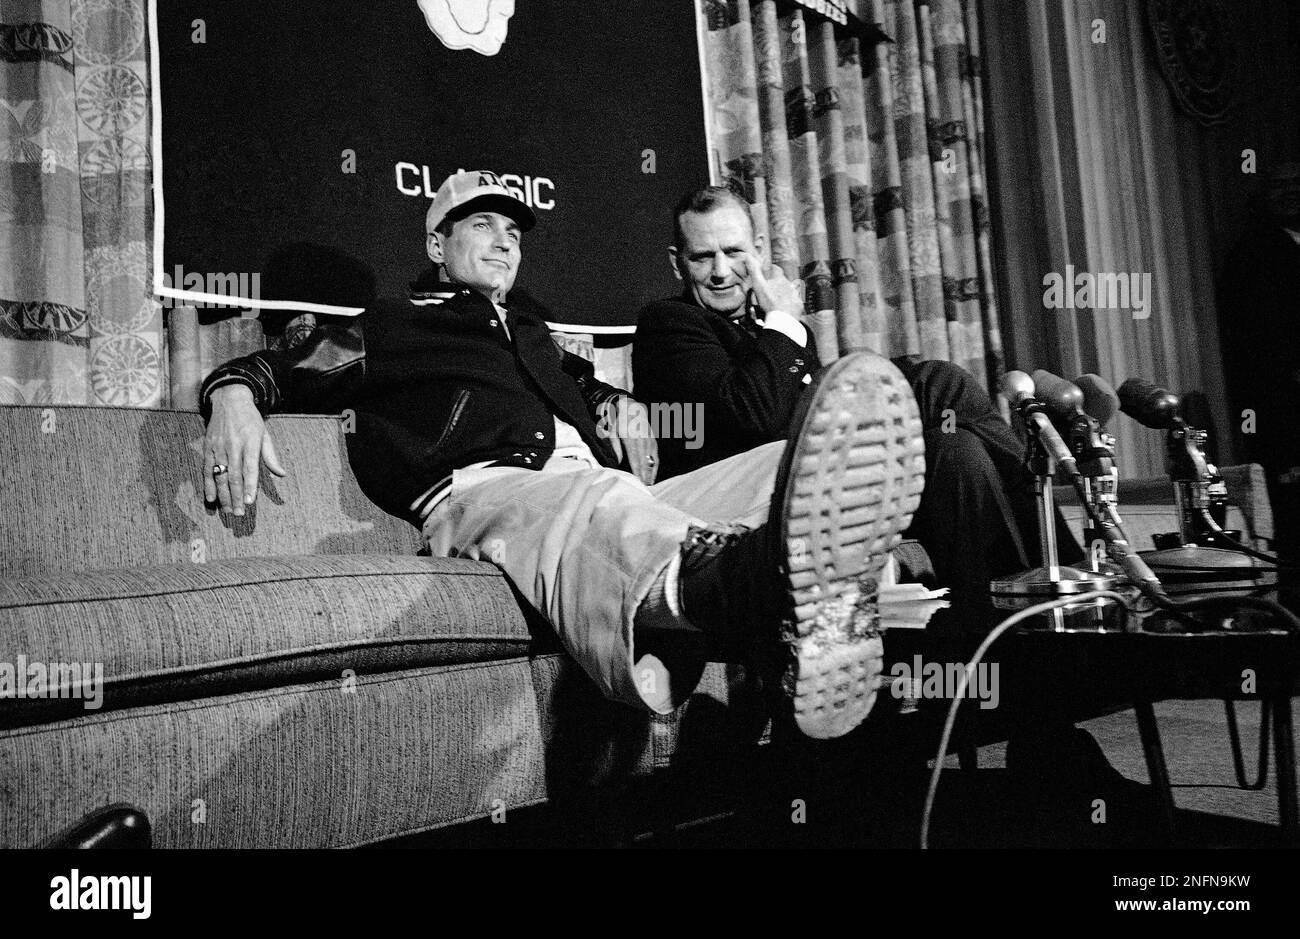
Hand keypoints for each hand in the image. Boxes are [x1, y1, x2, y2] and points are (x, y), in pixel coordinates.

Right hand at [203, 385, 287, 514]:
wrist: (229, 399)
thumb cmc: (250, 419)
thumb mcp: (265, 434)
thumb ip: (271, 456)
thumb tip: (281, 474)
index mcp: (250, 443)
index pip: (250, 469)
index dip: (250, 486)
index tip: (249, 502)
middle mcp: (233, 446)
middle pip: (234, 476)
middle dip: (236, 496)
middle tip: (239, 513)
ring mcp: (219, 447)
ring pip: (220, 476)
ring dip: (223, 495)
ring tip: (228, 510)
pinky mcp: (208, 448)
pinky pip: (207, 470)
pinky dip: (208, 485)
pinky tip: (211, 498)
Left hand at [598, 395, 658, 484]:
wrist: (632, 408)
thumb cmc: (619, 422)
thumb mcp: (613, 432)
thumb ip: (615, 447)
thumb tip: (617, 462)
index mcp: (630, 437)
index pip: (634, 458)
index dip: (636, 470)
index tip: (636, 480)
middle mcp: (641, 439)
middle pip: (644, 460)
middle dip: (644, 474)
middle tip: (643, 487)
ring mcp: (649, 439)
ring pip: (651, 459)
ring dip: (650, 472)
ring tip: (648, 484)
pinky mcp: (653, 440)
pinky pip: (655, 455)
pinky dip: (655, 466)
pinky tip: (653, 474)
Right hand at [743, 250, 803, 318]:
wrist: (782, 318)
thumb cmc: (769, 301)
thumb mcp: (758, 286)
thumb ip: (754, 271)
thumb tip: (748, 256)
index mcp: (779, 279)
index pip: (777, 269)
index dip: (772, 269)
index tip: (769, 271)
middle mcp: (789, 284)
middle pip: (784, 281)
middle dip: (779, 283)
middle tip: (772, 289)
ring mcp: (795, 294)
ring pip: (790, 290)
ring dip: (785, 293)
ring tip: (779, 299)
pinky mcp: (798, 304)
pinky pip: (795, 301)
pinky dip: (791, 303)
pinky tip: (786, 308)